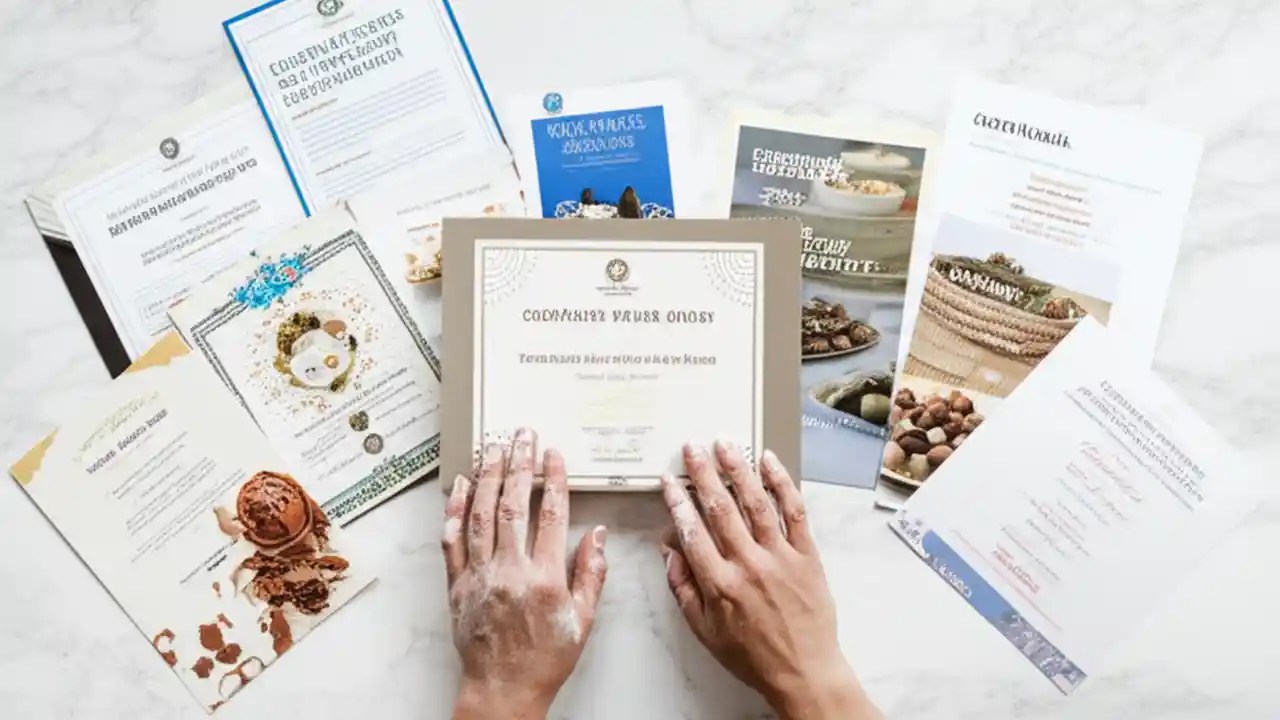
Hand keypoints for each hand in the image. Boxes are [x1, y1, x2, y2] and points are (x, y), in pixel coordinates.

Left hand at [442, 428, 607, 719]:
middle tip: (523, 436)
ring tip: (493, 447)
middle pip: (514, 504)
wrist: (502, 689)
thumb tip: (597, 535)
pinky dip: (456, 509)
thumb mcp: (583, 620)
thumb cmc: (543, 659)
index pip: (551, 515)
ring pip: (481, 514)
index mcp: (545, 579)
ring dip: (488, 475)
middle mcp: (510, 572)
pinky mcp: (458, 584)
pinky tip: (463, 485)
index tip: (553, 456)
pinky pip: (453, 539)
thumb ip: (591, 574)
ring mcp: (480, 575)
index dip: (553, 480)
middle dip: (518, 464)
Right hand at [658, 442, 880, 719]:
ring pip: (756, 503)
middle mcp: (749, 565)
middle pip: (721, 509)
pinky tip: (770, 462)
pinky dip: (782, 484)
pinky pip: (794, 512)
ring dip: (738, 470)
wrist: (804, 671)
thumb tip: (669, 551)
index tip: (668, 480)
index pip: (692, 531)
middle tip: (692, 447)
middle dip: (703, 473)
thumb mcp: (704, 630)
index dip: (677, 501)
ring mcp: (780, 557)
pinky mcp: (806, 556)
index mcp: (720, 584)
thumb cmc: (753, 655)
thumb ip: (684, 588)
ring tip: (725, 444)